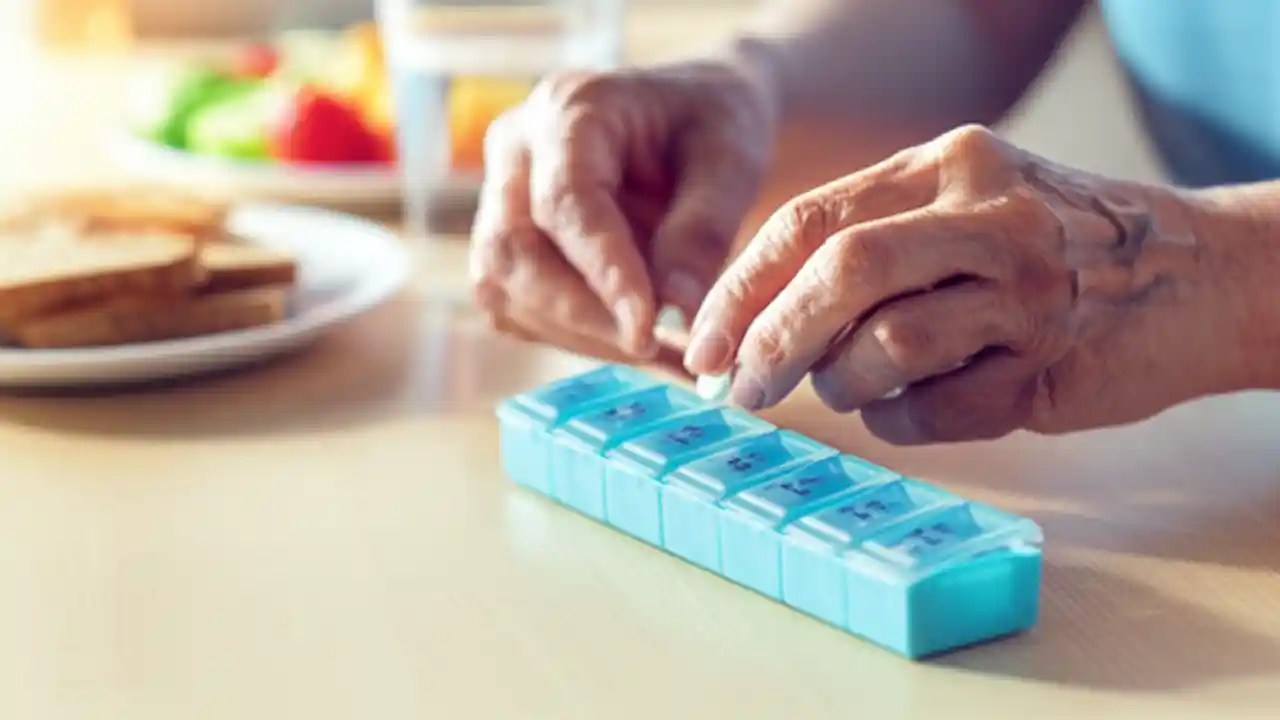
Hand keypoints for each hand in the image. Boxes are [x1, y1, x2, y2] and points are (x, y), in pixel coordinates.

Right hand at [470, 60, 776, 367]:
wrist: (694, 124)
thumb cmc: (714, 128)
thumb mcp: (731, 163)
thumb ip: (704, 230)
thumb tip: (676, 307)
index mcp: (569, 108)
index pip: (564, 201)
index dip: (602, 272)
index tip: (648, 328)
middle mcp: (516, 149)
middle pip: (514, 250)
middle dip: (584, 314)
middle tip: (655, 347)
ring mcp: (499, 197)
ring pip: (505, 288)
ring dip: (580, 333)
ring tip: (658, 347)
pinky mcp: (504, 245)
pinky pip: (516, 309)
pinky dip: (576, 337)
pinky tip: (634, 339)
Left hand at [686, 125, 1250, 443]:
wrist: (1198, 273)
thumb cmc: (1052, 244)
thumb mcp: (965, 203)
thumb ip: (869, 239)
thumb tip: (754, 318)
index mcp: (948, 166)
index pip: (810, 222)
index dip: (741, 290)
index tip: (703, 346)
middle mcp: (986, 216)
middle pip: (841, 276)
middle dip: (772, 341)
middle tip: (743, 387)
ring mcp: (1025, 292)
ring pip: (886, 350)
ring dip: (845, 385)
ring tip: (854, 385)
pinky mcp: (1049, 367)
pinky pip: (934, 413)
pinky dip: (903, 421)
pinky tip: (920, 403)